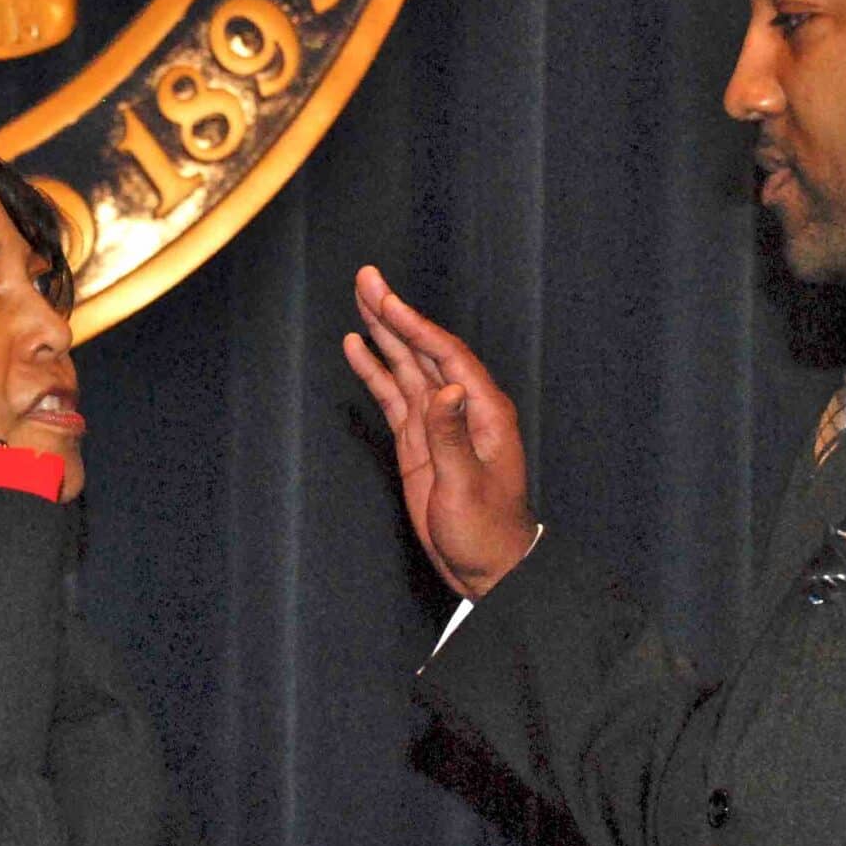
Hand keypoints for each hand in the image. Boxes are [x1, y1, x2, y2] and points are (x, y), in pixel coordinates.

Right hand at [343, 266, 536, 597]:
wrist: (487, 567)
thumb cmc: (487, 531)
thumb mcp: (467, 486)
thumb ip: (451, 437)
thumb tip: (443, 390)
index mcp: (483, 411)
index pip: (445, 355)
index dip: (414, 325)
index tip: (385, 299)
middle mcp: (461, 408)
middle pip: (424, 350)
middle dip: (395, 314)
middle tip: (367, 278)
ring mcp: (438, 424)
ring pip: (406, 368)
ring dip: (384, 335)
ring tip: (360, 300)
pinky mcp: (419, 442)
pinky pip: (395, 398)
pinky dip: (376, 373)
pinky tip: (358, 349)